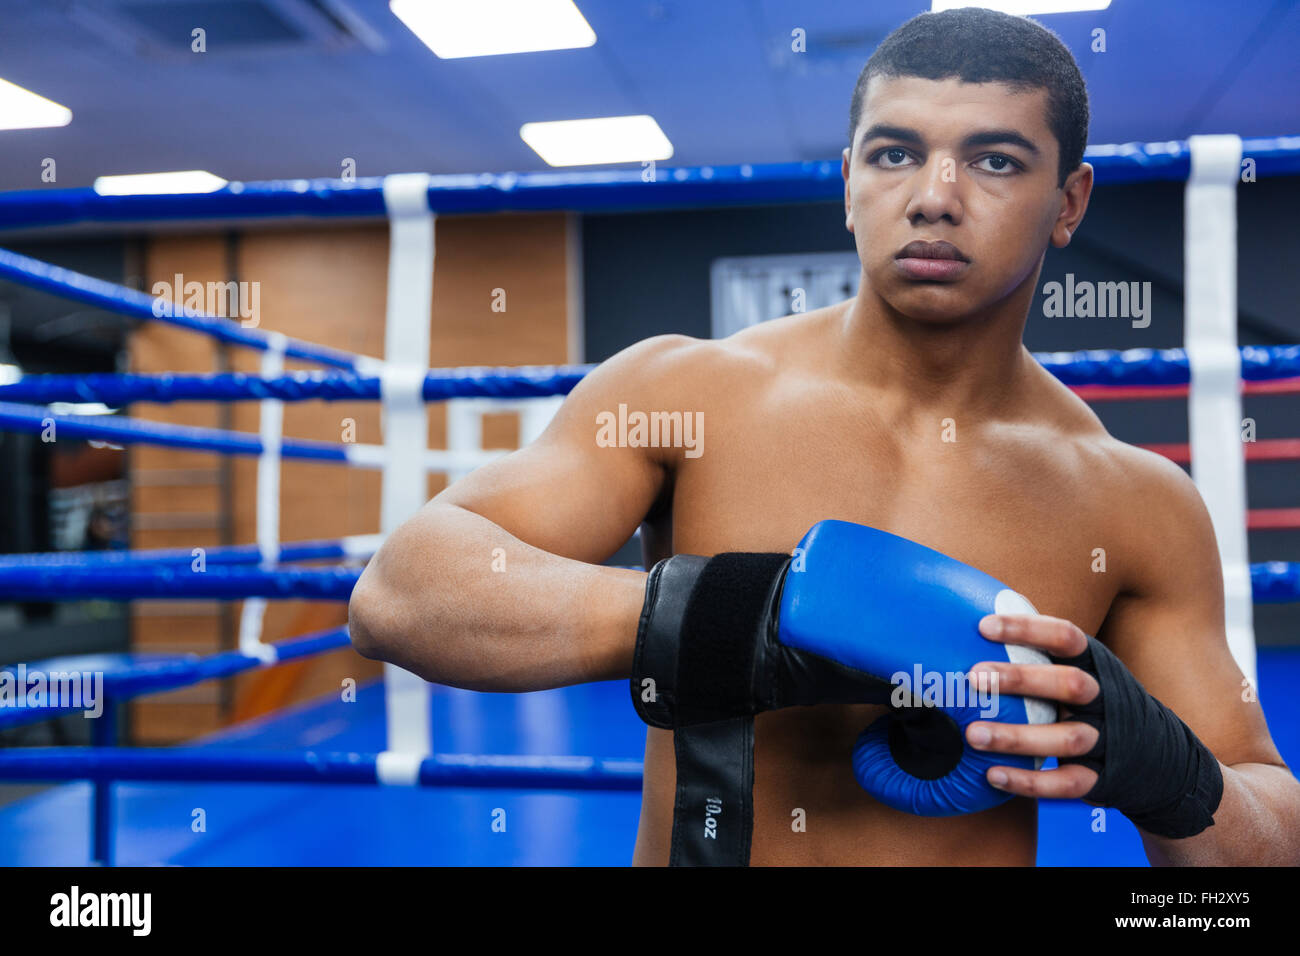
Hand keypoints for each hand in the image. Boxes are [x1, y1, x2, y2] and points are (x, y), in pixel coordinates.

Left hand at [966, 611, 1222, 839]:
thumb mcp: (1080, 668)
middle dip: (1020, 679)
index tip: (983, 626)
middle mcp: (1104, 699)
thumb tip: (972, 622)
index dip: (1027, 628)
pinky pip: (1066, 782)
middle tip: (973, 677)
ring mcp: (1106, 739)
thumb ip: (1040, 652)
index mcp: (1094, 664)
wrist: (1160, 756)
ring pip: (1066, 738)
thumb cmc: (1093, 701)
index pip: (1064, 636)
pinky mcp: (1102, 777)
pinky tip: (992, 776)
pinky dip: (1030, 781)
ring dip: (1017, 737)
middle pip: (1069, 685)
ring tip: (972, 735)